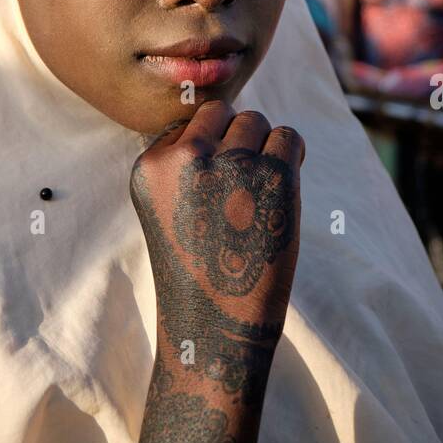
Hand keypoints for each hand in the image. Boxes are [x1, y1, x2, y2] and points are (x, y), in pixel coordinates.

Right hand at [130, 100, 302, 393]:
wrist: (218, 329)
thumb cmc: (196, 267)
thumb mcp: (166, 207)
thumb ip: (184, 160)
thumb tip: (229, 113)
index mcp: (151, 166)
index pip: (188, 124)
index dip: (208, 151)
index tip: (212, 192)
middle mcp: (186, 158)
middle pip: (224, 113)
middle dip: (236, 141)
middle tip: (240, 190)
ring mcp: (231, 165)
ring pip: (256, 120)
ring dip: (263, 148)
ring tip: (257, 195)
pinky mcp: (273, 176)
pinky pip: (288, 137)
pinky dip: (291, 156)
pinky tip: (281, 188)